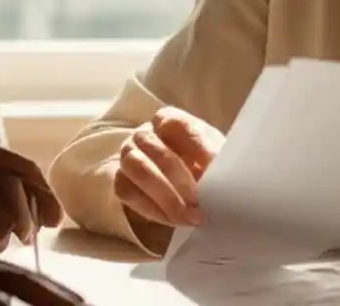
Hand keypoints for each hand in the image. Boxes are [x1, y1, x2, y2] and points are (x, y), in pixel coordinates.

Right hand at [114, 106, 224, 227]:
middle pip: (155, 150)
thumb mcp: (216, 158)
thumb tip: (217, 172)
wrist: (189, 188)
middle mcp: (144, 133)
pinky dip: (151, 208)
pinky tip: (173, 220)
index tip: (214, 169)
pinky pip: (127, 192)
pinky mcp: (121, 181)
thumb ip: (215, 159)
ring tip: (188, 216)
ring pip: (136, 168)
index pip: (176, 125)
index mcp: (169, 119)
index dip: (196, 147)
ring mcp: (127, 155)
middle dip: (180, 180)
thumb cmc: (204, 166)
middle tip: (200, 203)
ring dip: (165, 196)